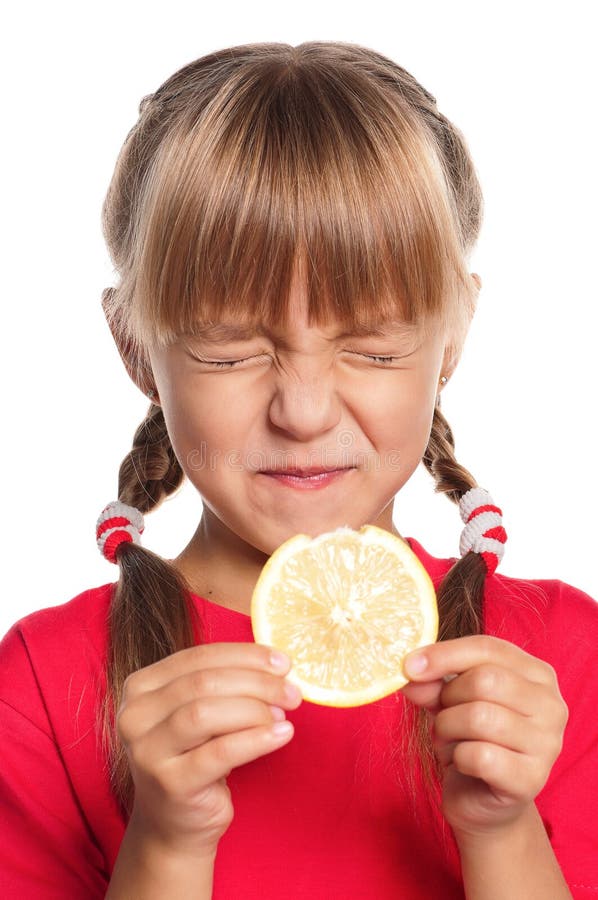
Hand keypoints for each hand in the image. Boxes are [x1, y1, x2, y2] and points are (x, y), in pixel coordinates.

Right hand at [115, 643, 301, 856]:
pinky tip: (282, 735)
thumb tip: (277, 666)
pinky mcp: (170, 784)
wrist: (175, 825)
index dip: (245, 656)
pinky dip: (257, 739)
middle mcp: (134, 716)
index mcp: (140, 687)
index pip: (198, 657)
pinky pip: (220, 752)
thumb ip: (224, 684)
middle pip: (203, 683)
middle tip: (292, 692)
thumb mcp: (201, 713)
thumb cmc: (194, 758)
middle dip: (256, 682)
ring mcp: (147, 752)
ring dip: (255, 709)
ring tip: (283, 715)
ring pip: (206, 713)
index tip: (283, 663)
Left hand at [401, 635, 567, 838]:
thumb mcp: (449, 701)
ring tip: (449, 741)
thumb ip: (432, 683)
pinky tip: (463, 764)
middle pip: (484, 681)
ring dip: (448, 729)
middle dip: (448, 698)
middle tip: (442, 717)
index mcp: (536, 674)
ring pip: (480, 717)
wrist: (483, 803)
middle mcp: (551, 705)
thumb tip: (411, 671)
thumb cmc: (470, 740)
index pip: (488, 648)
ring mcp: (547, 743)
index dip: (445, 654)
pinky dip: (458, 757)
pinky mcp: (533, 779)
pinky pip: (480, 756)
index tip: (408, 665)